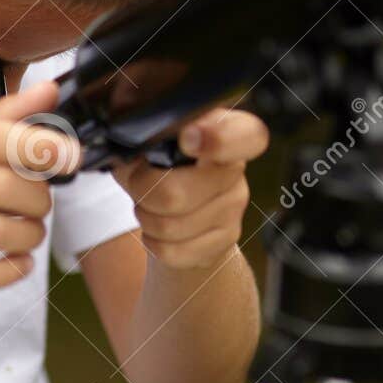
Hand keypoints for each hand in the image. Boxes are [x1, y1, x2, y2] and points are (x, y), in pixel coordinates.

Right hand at [0, 82, 75, 290]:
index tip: (70, 156)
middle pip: (0, 188)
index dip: (36, 145)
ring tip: (31, 232)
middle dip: (38, 199)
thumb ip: (0, 116)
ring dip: (29, 236)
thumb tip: (50, 89)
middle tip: (41, 203)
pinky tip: (19, 263)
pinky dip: (9, 272)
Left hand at [113, 108, 269, 269]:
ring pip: (169, 226)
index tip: (187, 140)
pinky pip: (173, 251)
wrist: (177, 210)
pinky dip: (154, 243)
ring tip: (150, 206)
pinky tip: (160, 230)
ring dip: (146, 218)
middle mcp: (235, 168)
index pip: (246, 135)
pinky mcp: (226, 239)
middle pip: (174, 193)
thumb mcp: (145, 145)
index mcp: (222, 130)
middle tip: (140, 184)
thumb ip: (143, 139)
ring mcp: (234, 207)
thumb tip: (137, 149)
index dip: (219, 139)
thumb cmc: (158, 168)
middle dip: (142, 193)